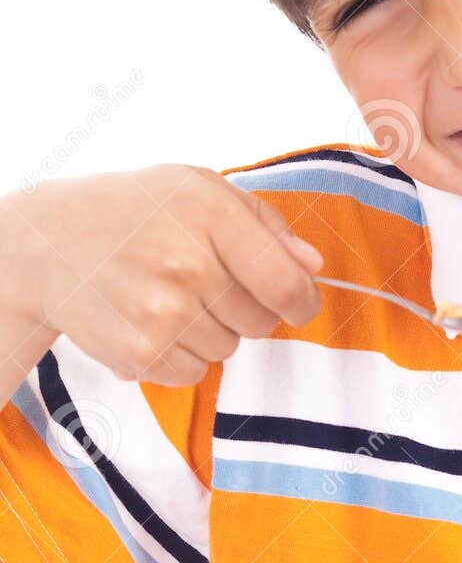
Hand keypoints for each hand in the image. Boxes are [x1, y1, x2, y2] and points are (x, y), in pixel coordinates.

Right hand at [0, 163, 323, 388]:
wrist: (48, 245)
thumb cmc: (135, 213)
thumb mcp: (198, 190)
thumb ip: (265, 225)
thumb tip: (311, 267)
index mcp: (211, 215)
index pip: (286, 284)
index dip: (302, 302)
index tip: (295, 302)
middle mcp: (189, 265)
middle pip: (262, 323)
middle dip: (246, 309)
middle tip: (203, 283)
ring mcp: (164, 313)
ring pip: (229, 350)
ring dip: (211, 332)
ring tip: (168, 297)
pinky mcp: (142, 353)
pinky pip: (194, 373)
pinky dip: (181, 355)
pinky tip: (150, 321)